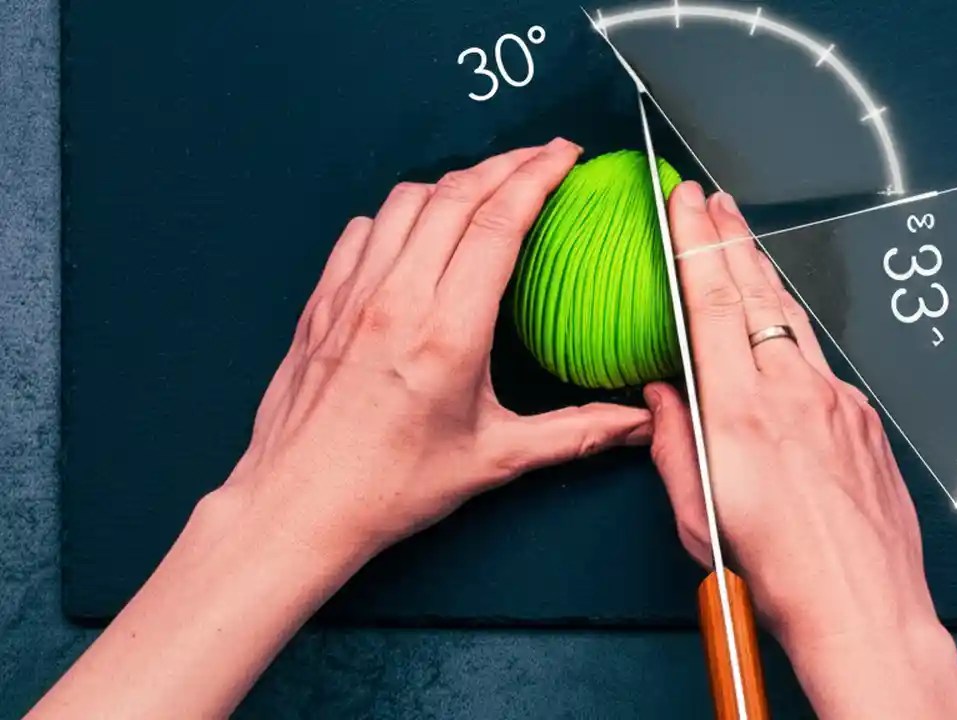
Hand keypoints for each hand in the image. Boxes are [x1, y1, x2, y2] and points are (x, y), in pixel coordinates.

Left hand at [222, 138, 651, 561]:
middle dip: (505, 164)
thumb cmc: (392, 487)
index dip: (536, 176)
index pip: (497, 223)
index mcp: (447, 330)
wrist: (298, 505)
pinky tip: (417, 229)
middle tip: (541, 157)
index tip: (564, 154)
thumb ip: (575, 433)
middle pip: (456, 195)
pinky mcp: (322, 301)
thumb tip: (638, 423)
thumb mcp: (495, 459)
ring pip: (406, 201)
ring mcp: (352, 293)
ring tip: (487, 187)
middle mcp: (397, 296)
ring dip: (453, 182)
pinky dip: (399, 214)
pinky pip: (363, 230)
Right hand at [646, 183, 956, 717]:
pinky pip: (822, 362)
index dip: (695, 244)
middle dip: (729, 238)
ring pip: (793, 320)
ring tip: (743, 242)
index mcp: (739, 414)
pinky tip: (783, 333)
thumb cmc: (775, 574)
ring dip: (762, 276)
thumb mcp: (696, 515)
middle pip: (756, 294)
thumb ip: (673, 442)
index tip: (685, 204)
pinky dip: (795, 337)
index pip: (710, 304)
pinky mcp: (864, 418)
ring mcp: (836, 401)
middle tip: (713, 200)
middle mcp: (791, 394)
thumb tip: (663, 396)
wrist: (861, 607)